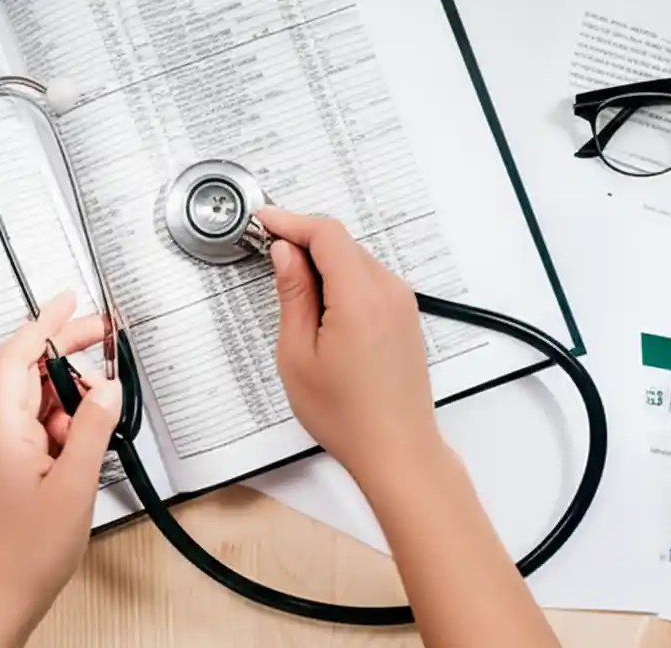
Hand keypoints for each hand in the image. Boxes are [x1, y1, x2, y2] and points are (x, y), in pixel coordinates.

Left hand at [0, 292, 121, 647]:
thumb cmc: (26, 554)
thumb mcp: (75, 484)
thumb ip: (93, 428)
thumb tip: (107, 387)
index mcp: (1, 431)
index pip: (17, 356)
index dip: (44, 322)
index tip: (68, 300)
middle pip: (27, 374)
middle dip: (66, 353)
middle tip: (103, 337)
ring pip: (35, 403)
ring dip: (70, 398)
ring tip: (103, 410)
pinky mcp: (7, 471)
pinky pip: (37, 430)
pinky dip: (65, 426)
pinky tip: (87, 442)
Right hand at [257, 207, 445, 487]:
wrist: (396, 450)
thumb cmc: (348, 416)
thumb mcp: (298, 354)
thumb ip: (293, 295)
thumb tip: (285, 254)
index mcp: (360, 298)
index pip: (325, 234)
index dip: (290, 220)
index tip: (264, 220)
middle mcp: (388, 293)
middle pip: (342, 243)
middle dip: (303, 240)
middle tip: (268, 253)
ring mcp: (402, 304)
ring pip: (356, 260)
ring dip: (322, 261)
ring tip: (291, 288)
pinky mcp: (406, 316)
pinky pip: (370, 280)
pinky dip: (342, 279)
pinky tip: (320, 305)